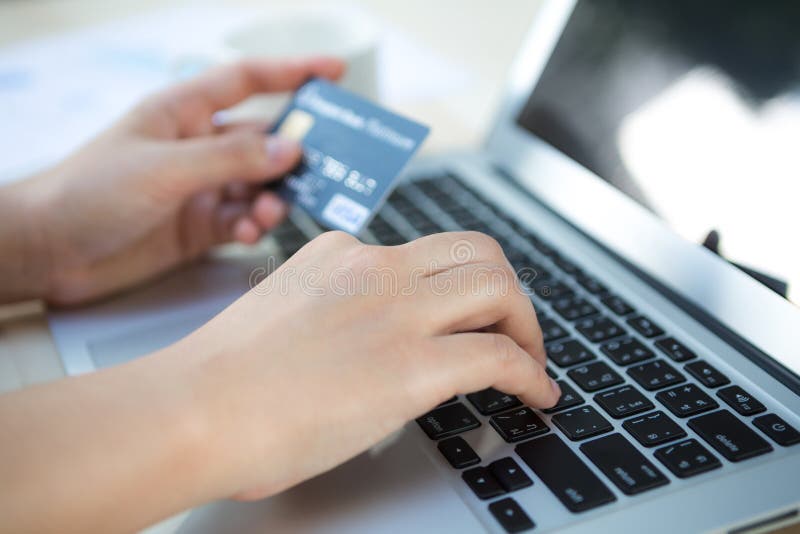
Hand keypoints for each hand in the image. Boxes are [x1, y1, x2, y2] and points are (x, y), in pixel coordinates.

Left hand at [19, 58, 343, 304]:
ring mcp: (199, 188)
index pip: (246, 81)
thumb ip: (231, 160)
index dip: (291, 72)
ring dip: (272, 198)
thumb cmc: (90, 191)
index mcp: (183, 112)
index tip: (335, 73)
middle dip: (293, 152)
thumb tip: (291, 150)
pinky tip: (249, 233)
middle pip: (262, 140)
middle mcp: (197, 147)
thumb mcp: (165, 168)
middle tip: (326, 166)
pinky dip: (254, 226)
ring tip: (271, 212)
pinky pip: (242, 221)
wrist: (49, 251)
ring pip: (258, 186)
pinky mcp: (198, 227)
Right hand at [166, 231, 560, 500]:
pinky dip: (531, 374)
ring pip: (499, 288)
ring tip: (532, 361)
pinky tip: (536, 394)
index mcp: (340, 255)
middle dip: (508, 292)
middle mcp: (375, 270)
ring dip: (528, 326)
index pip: (423, 254)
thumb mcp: (283, 316)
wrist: (192, 408)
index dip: (455, 286)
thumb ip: (330, 314)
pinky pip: (499, 357)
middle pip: (477, 252)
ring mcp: (396, 313)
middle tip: (514, 329)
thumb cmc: (218, 380)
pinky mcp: (412, 365)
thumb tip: (361, 347)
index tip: (468, 312)